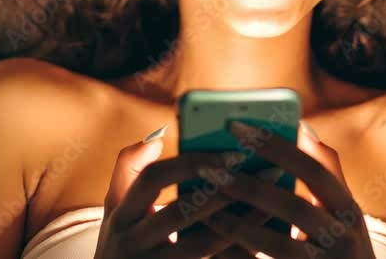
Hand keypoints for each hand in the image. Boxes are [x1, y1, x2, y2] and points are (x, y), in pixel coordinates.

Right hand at [93, 132, 273, 258]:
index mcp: (119, 217)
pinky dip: (237, 253)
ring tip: (269, 204)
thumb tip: (156, 138)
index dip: (191, 162)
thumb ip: (129, 170)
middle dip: (224, 190)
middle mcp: (130, 244)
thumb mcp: (116, 210)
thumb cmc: (125, 242)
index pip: (153, 178)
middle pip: (180, 211)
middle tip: (262, 173)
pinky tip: (261, 239)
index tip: (229, 152)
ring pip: (201, 244)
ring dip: (239, 222)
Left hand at [198, 121, 376, 258]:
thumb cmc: (339, 247)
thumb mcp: (340, 214)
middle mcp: (343, 240)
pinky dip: (237, 255)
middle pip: (294, 207)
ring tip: (206, 209)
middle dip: (249, 186)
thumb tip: (301, 127)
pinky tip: (213, 244)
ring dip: (237, 225)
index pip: (315, 170)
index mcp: (349, 212)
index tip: (237, 128)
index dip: (277, 147)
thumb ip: (325, 175)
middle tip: (209, 169)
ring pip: (276, 244)